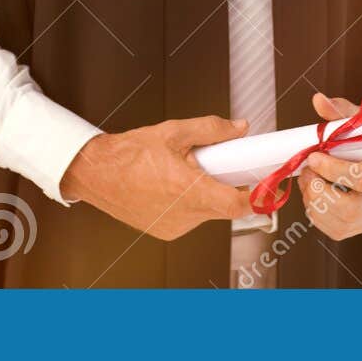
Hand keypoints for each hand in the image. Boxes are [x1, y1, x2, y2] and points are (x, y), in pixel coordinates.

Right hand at [60, 115, 253, 240]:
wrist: (95, 173)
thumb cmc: (128, 154)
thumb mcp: (174, 132)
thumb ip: (212, 129)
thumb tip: (239, 129)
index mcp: (188, 191)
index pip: (237, 206)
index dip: (257, 196)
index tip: (265, 185)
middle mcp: (183, 215)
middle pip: (224, 206)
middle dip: (226, 184)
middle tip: (217, 164)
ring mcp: (173, 227)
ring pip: (207, 211)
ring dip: (207, 192)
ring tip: (187, 172)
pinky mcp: (165, 231)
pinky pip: (191, 217)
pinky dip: (191, 202)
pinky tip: (175, 185)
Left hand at [296, 93, 361, 240]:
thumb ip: (342, 113)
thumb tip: (318, 100)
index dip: (333, 169)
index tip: (315, 155)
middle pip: (350, 209)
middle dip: (319, 191)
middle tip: (307, 171)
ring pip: (339, 223)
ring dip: (314, 202)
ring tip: (309, 179)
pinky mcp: (360, 227)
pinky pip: (334, 230)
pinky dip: (316, 214)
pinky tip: (314, 193)